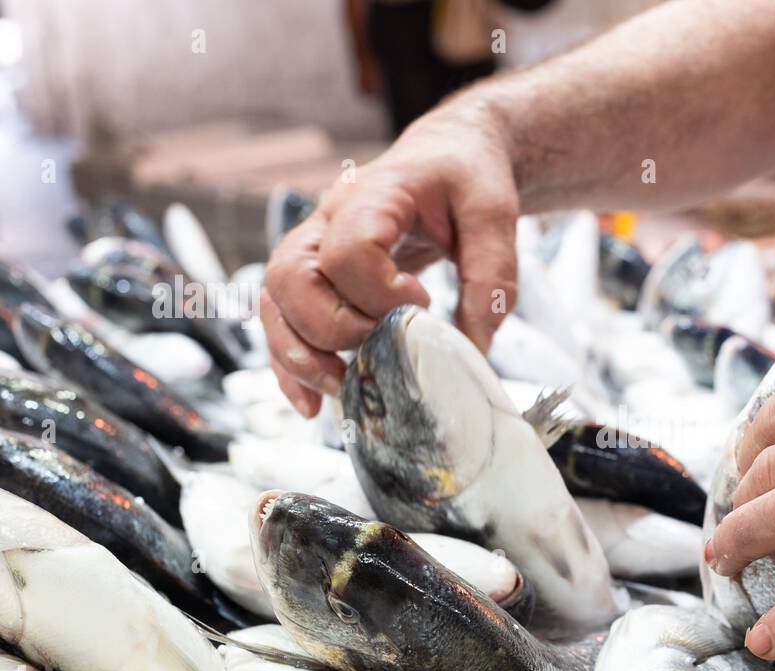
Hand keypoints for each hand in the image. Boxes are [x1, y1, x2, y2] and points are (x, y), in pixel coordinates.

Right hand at [261, 101, 518, 415]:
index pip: (347, 249)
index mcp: (372, 196)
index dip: (380, 292)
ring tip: (344, 392)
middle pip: (291, 279)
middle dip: (334, 331)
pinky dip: (290, 367)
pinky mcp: (313, 278)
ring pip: (274, 304)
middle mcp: (325, 220)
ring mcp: (311, 249)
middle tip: (386, 351)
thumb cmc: (466, 179)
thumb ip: (491, 278)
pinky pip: (280, 322)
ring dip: (301, 357)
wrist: (447, 156)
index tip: (423, 305)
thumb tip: (473, 351)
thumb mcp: (494, 214)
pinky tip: (313, 404)